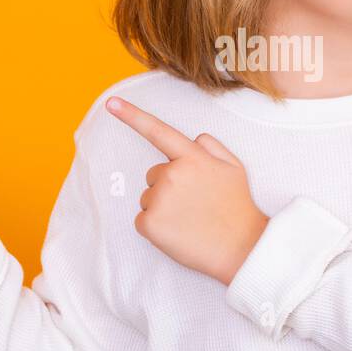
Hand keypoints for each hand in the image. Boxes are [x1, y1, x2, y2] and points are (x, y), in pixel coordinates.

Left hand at [106, 96, 268, 285]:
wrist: (242, 248)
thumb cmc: (237, 207)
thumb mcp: (234, 167)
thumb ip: (212, 147)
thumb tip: (194, 139)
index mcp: (192, 157)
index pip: (157, 131)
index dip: (132, 115)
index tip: (110, 103)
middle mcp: (172, 174)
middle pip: (154, 174)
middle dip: (169, 186)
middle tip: (194, 204)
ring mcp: (159, 199)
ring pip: (148, 198)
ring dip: (163, 207)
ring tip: (190, 219)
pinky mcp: (149, 223)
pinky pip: (143, 220)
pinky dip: (156, 228)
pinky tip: (179, 233)